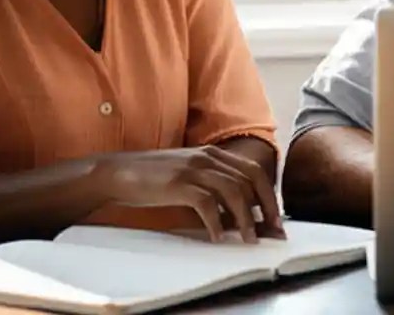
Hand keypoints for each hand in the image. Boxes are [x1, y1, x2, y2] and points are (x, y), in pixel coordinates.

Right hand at [95, 146, 283, 243]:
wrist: (118, 172)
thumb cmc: (154, 180)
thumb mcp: (189, 178)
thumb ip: (214, 190)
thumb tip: (241, 216)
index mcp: (213, 153)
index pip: (253, 171)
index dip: (269, 195)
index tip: (275, 219)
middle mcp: (207, 157)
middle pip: (250, 180)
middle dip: (266, 207)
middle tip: (272, 231)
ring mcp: (192, 168)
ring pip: (233, 192)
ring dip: (245, 219)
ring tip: (248, 240)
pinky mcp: (177, 183)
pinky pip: (206, 204)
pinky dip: (215, 223)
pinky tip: (217, 237)